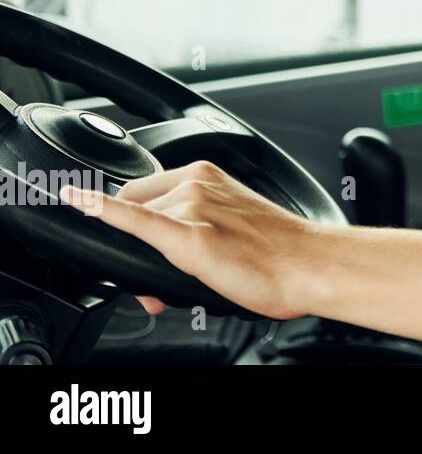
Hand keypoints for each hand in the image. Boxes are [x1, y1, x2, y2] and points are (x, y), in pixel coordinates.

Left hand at [59, 160, 324, 318]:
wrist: (309, 265)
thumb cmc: (282, 251)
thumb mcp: (232, 226)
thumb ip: (194, 229)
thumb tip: (163, 261)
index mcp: (206, 173)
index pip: (144, 191)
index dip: (138, 220)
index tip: (149, 238)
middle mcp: (196, 183)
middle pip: (134, 208)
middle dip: (140, 242)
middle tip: (170, 273)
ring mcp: (191, 206)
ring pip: (137, 228)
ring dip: (145, 259)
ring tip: (183, 283)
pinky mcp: (189, 235)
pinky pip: (134, 219)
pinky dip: (101, 210)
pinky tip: (78, 200)